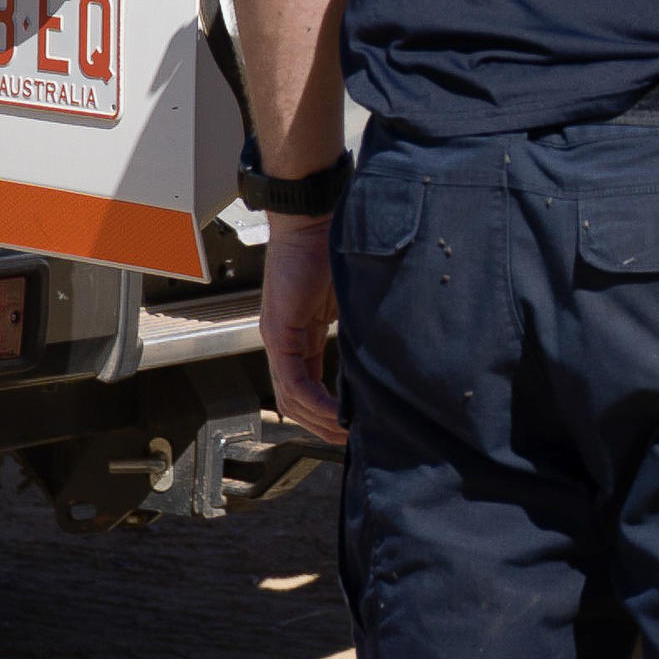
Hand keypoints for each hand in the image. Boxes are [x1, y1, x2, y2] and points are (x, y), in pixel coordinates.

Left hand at [259, 210, 343, 442]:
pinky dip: (316, 403)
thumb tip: (381, 357)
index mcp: (299, 334)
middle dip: (322, 425)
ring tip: (346, 433)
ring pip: (292, 398)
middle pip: (295, 400)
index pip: (308, 386)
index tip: (351, 425)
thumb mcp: (349, 301)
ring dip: (319, 420)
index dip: (327, 411)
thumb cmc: (330, 247)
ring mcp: (278, 338)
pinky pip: (294, 381)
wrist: (312, 218)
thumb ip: (356, 331)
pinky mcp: (278, 333)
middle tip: (350, 440)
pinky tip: (336, 414)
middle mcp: (283, 341)